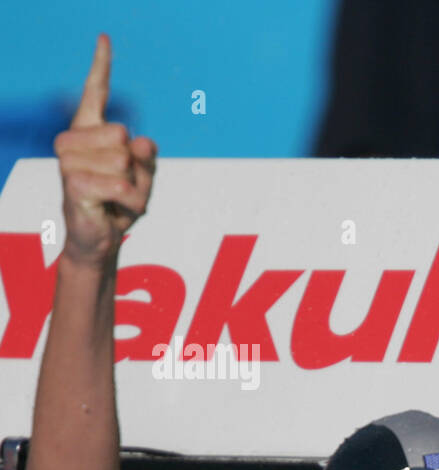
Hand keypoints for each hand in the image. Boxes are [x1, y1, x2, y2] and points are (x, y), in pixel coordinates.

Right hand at [54, 34, 156, 265]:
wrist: (100, 239)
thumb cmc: (119, 204)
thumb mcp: (143, 176)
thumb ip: (146, 156)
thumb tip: (140, 143)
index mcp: (90, 131)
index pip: (95, 92)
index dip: (101, 65)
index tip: (105, 38)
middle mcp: (73, 140)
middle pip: (125, 137)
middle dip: (137, 169)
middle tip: (124, 188)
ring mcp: (69, 161)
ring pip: (125, 163)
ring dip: (136, 189)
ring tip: (118, 201)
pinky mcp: (73, 184)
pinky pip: (122, 187)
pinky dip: (131, 203)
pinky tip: (114, 210)